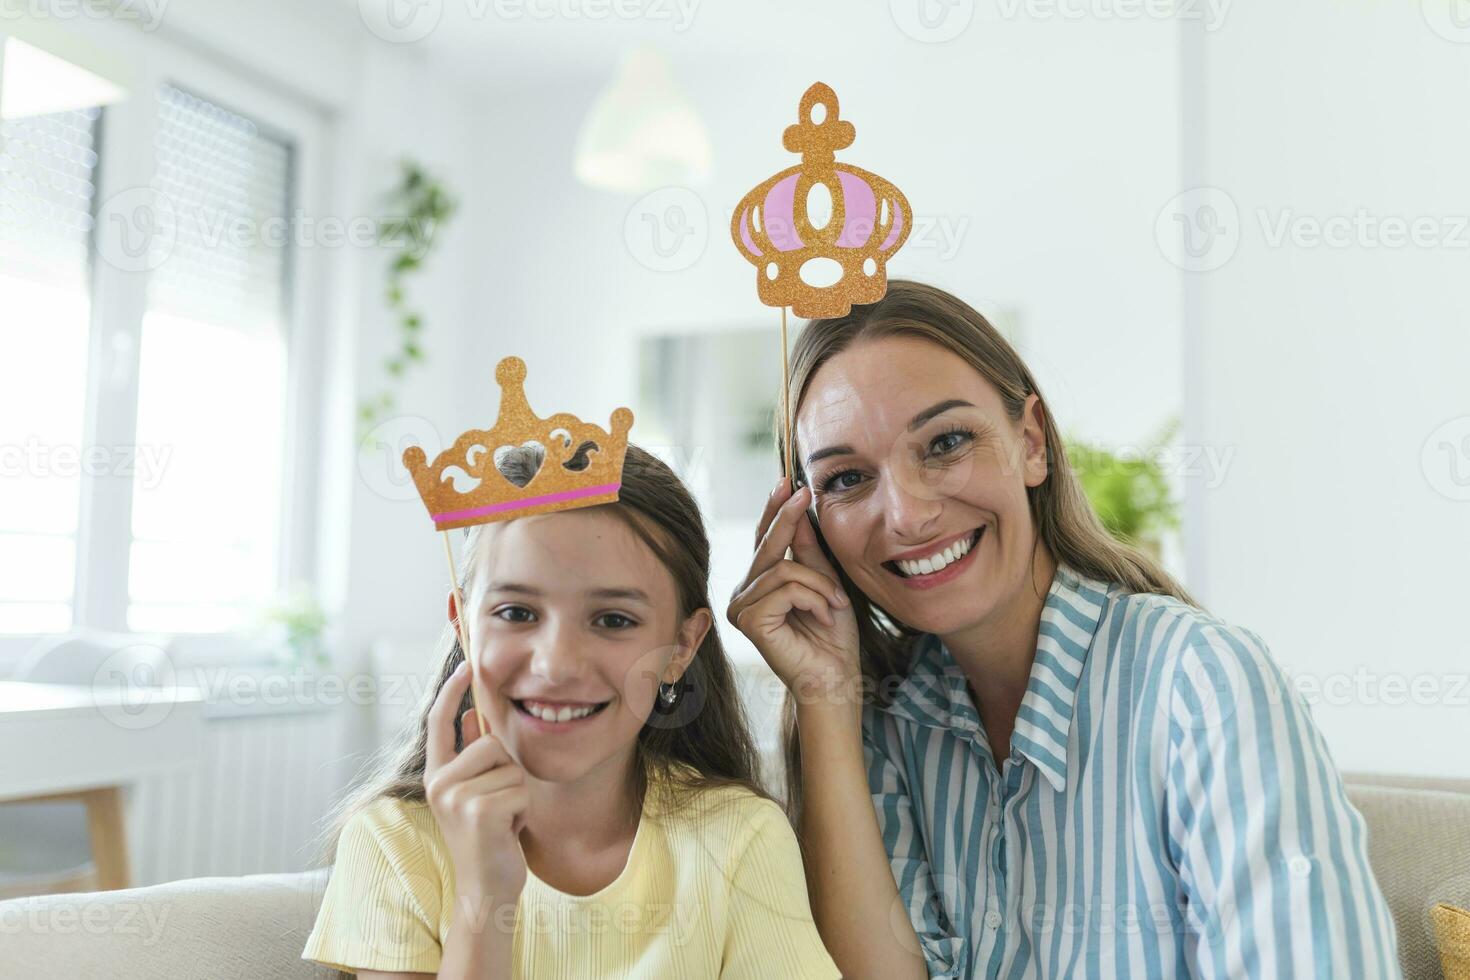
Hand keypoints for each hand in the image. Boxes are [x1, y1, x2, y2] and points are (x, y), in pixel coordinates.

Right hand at [425, 663, 528, 903]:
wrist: (487, 890)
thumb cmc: (489, 839)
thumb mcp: (478, 793)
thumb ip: (472, 756)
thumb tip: (474, 716)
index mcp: (437, 775)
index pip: (439, 722)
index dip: (452, 691)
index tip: (467, 666)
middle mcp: (439, 783)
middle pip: (491, 743)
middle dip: (508, 772)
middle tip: (500, 806)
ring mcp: (455, 797)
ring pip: (510, 766)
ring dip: (518, 794)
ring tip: (504, 820)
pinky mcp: (477, 811)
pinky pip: (519, 789)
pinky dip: (523, 810)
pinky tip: (509, 831)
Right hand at [727, 477, 860, 706]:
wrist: (836, 678)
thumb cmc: (832, 637)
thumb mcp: (825, 581)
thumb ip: (807, 549)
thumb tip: (796, 506)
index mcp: (757, 585)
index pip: (764, 540)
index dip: (774, 509)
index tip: (787, 481)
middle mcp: (743, 594)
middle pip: (767, 545)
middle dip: (789, 518)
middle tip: (803, 492)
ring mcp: (741, 608)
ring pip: (783, 568)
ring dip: (819, 585)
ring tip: (834, 605)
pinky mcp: (749, 621)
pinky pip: (786, 587)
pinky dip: (813, 598)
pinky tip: (822, 617)